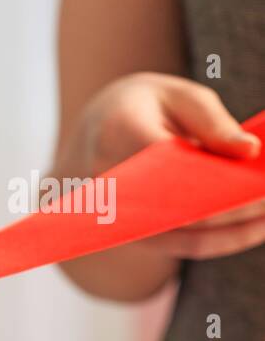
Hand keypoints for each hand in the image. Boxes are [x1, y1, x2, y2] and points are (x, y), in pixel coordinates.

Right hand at [56, 74, 264, 299]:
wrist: (92, 132)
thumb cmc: (143, 107)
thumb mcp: (178, 95)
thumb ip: (213, 121)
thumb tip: (249, 152)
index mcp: (115, 132)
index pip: (167, 161)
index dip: (215, 176)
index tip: (260, 181)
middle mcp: (105, 178)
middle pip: (173, 205)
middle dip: (229, 208)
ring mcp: (110, 210)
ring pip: (177, 234)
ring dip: (230, 231)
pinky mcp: (125, 232)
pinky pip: (174, 245)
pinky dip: (216, 240)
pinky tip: (251, 228)